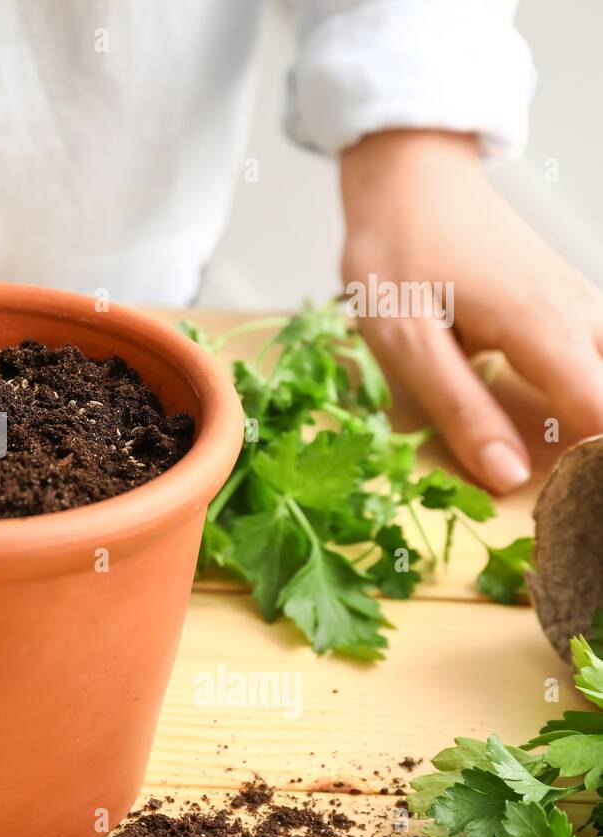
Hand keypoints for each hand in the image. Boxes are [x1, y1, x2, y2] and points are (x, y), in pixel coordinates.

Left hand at [339, 129, 602, 493]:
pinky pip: (601, 362)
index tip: (571, 514)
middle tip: (566, 511)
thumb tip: (506, 476)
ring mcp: (585, 307)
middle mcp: (582, 317)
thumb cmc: (397, 254)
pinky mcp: (574, 306)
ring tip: (565, 481)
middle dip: (594, 458)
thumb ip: (459, 407)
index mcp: (544, 330)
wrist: (410, 179)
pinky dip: (591, 402)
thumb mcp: (405, 339)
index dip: (593, 474)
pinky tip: (568, 433)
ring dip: (594, 429)